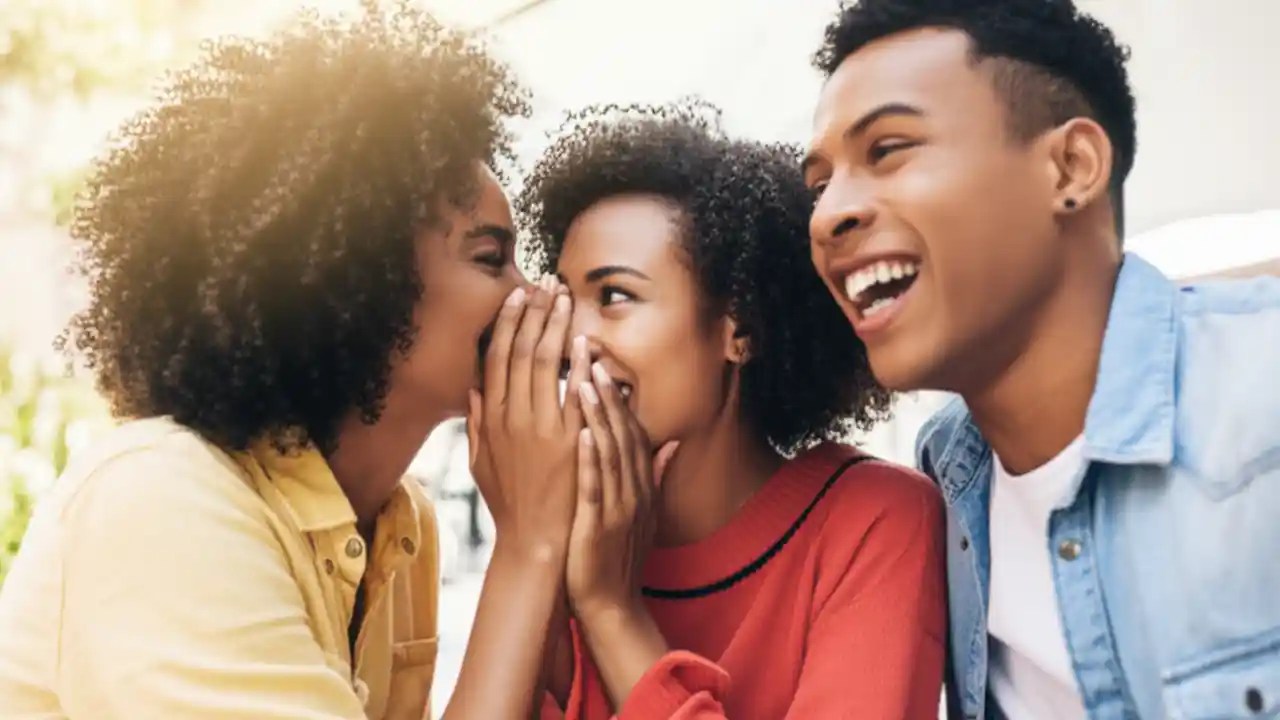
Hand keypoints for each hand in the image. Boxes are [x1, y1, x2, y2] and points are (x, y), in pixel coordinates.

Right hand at [467, 276, 588, 555]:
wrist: (536, 541)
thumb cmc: (511, 504)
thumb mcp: (481, 463)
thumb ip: (476, 424)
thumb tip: (473, 391)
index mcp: (490, 419)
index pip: (495, 357)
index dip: (507, 323)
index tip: (518, 296)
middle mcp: (510, 418)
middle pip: (519, 350)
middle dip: (533, 313)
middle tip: (546, 284)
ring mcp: (539, 428)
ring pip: (545, 363)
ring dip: (555, 326)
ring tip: (565, 298)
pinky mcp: (567, 440)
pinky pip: (573, 392)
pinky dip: (578, 364)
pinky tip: (585, 341)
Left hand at [566, 361, 678, 618]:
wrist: (610, 605)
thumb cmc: (618, 557)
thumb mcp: (642, 512)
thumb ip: (654, 475)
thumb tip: (670, 442)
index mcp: (640, 484)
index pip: (632, 430)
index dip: (619, 395)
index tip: (602, 362)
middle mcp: (634, 490)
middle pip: (623, 430)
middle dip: (607, 390)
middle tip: (591, 351)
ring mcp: (619, 506)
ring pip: (610, 450)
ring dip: (598, 413)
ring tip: (585, 377)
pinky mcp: (599, 525)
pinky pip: (596, 485)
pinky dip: (590, 457)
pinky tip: (581, 431)